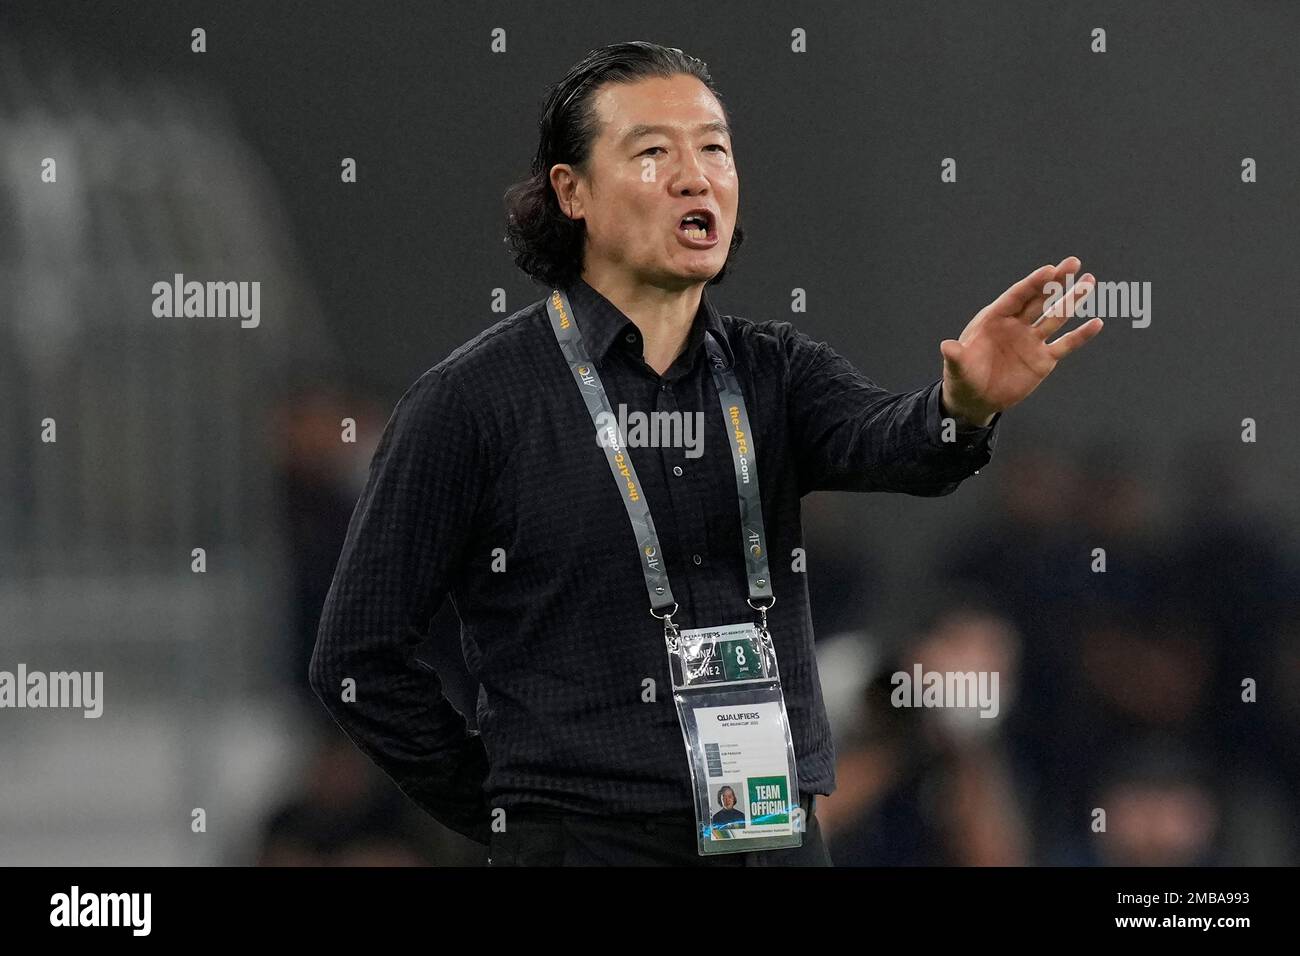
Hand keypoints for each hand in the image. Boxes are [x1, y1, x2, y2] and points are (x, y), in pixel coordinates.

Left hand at [939, 256, 1103, 424]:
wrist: (975, 400)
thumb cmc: (963, 378)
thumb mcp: (958, 368)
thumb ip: (956, 356)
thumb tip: (946, 347)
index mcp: (995, 319)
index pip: (1017, 296)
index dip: (1033, 283)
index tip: (1049, 269)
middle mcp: (1016, 325)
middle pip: (1039, 299)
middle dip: (1055, 281)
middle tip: (1072, 263)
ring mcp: (1032, 341)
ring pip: (1056, 316)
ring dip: (1072, 300)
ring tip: (1088, 281)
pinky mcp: (1043, 360)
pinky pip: (1065, 344)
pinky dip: (1080, 335)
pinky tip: (1096, 323)